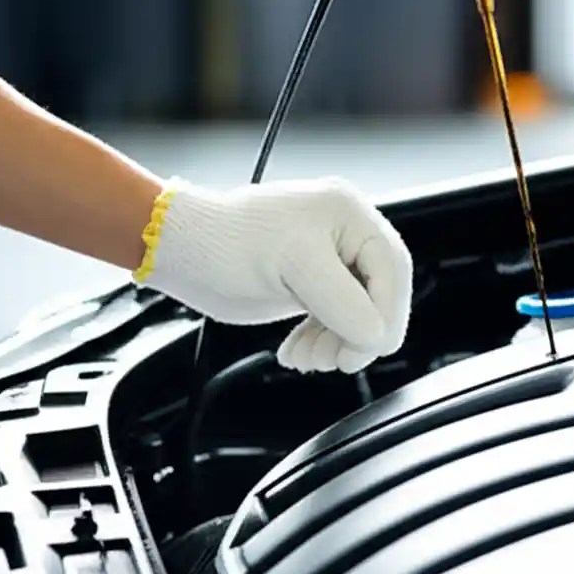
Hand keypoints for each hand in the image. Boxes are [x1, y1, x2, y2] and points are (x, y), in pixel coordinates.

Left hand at [134, 178, 412, 373]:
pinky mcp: (309, 285)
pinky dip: (319, 343)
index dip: (387, 313)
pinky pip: (333, 321)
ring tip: (306, 357)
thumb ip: (344, 303)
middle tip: (339, 360)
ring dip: (335, 344)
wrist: (181, 250)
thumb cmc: (226, 241)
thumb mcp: (295, 269)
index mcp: (348, 214)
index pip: (392, 270)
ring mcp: (327, 261)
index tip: (370, 348)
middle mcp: (343, 234)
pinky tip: (296, 352)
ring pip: (357, 314)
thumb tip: (376, 336)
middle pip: (378, 295)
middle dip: (358, 333)